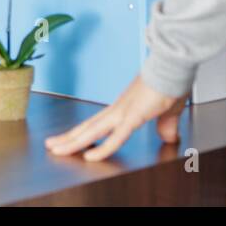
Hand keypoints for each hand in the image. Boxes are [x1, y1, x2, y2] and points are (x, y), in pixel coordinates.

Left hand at [44, 74, 188, 161]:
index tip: (70, 139)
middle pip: (88, 127)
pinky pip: (116, 137)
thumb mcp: (168, 111)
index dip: (83, 132)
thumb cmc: (171, 83)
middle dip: (68, 138)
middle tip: (50, 145)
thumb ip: (166, 125)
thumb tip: (169, 136)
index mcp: (123, 108)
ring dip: (73, 142)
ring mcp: (123, 113)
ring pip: (92, 132)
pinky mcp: (133, 116)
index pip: (97, 124)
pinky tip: (89, 157)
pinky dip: (102, 148)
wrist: (175, 67)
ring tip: (56, 150)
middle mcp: (118, 109)